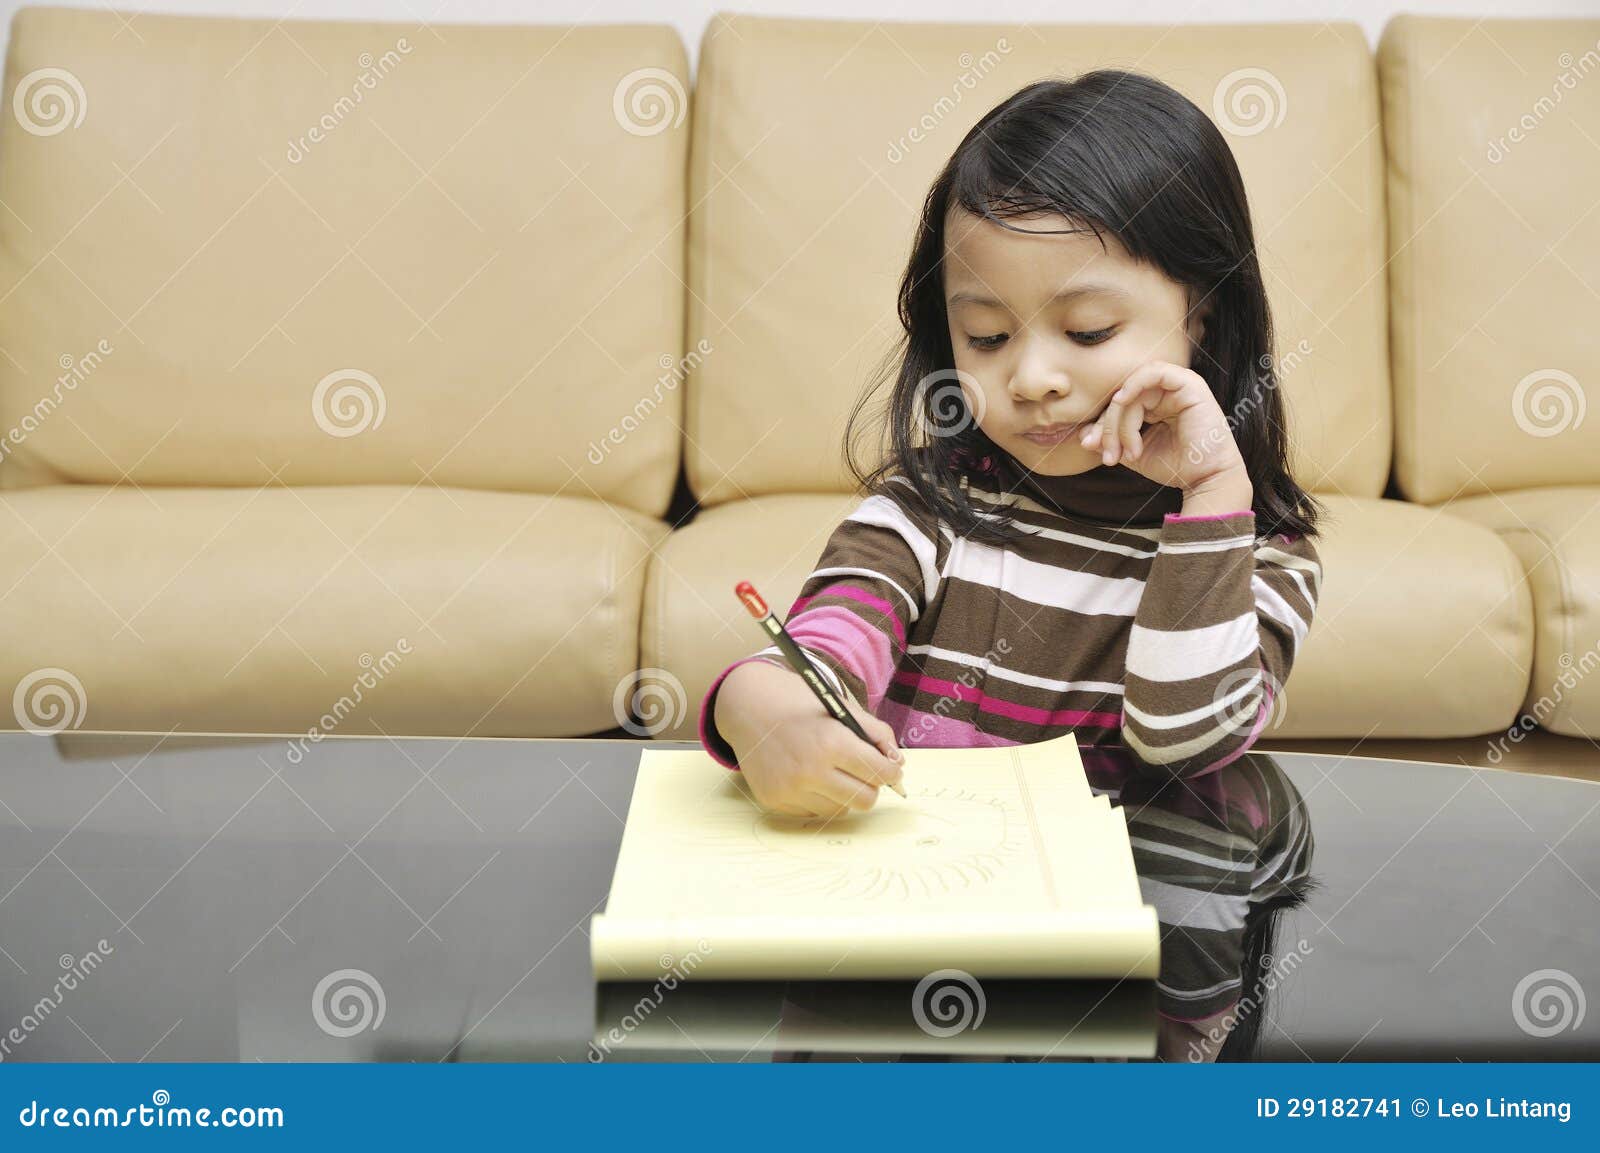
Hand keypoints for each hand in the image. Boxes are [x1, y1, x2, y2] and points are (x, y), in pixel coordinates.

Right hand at [717, 662, 904, 818]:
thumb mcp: (841, 707)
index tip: (890, 770)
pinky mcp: (774, 800)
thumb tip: (897, 763)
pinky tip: (809, 776)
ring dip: (844, 794)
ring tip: (833, 772)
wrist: (749, 707)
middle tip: (865, 774)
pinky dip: (818, 798)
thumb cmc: (800, 705)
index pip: (880, 773)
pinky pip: (813, 811)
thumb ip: (875, 732)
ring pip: (840, 810)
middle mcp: (810, 770)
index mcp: (831, 742)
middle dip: (871, 786)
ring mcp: (790, 789)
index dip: (891, 771)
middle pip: (865, 799)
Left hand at [1078, 361, 1248, 496]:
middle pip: (1122, 397)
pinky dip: (1134, 384)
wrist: (1205, 479)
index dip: (1101, 423)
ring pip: (1133, 391)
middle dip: (1108, 426)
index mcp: (1154, 406)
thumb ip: (1110, 439)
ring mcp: (1178, 387)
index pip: (1118, 404)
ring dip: (1121, 419)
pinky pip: (1155, 373)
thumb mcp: (1133, 452)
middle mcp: (1166, 394)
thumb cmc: (1175, 466)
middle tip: (1109, 454)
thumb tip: (1082, 434)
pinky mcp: (1190, 384)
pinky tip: (1122, 401)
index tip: (1092, 447)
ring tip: (1127, 450)